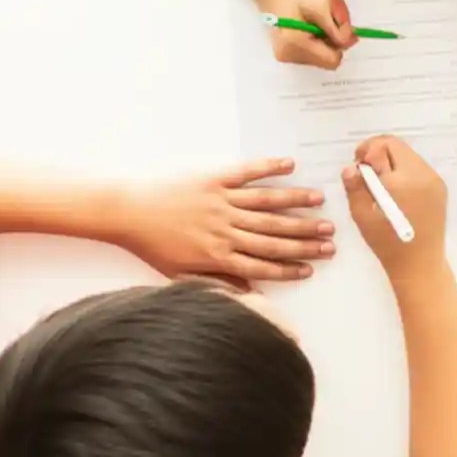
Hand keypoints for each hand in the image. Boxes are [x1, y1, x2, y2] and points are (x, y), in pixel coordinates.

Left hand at [118, 158, 335, 281]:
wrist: (126, 212)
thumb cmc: (151, 245)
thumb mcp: (181, 275)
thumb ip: (216, 283)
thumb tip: (248, 291)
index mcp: (218, 255)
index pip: (263, 262)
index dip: (290, 266)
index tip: (312, 266)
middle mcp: (225, 229)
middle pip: (273, 235)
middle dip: (304, 238)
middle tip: (330, 238)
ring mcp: (221, 201)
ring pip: (267, 204)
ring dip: (296, 204)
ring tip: (320, 203)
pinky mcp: (213, 178)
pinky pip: (246, 172)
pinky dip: (269, 167)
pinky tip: (289, 165)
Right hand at [253, 0, 357, 69]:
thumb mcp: (322, 4)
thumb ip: (339, 27)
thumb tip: (349, 41)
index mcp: (296, 45)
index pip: (333, 59)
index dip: (341, 41)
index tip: (340, 22)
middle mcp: (290, 55)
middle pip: (328, 55)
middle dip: (333, 32)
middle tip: (330, 7)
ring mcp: (287, 54)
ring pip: (322, 50)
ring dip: (327, 29)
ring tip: (320, 7)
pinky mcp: (288, 49)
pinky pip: (313, 46)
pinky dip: (318, 30)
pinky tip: (312, 14)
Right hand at [341, 136, 447, 283]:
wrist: (420, 265)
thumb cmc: (388, 244)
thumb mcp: (363, 216)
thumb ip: (355, 187)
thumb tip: (351, 168)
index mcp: (405, 179)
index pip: (386, 145)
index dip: (368, 150)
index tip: (358, 165)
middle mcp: (424, 174)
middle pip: (399, 147)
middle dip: (378, 154)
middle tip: (364, 172)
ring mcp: (435, 181)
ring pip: (408, 157)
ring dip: (391, 163)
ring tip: (378, 184)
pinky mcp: (440, 189)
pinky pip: (418, 169)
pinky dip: (403, 172)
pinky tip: (393, 192)